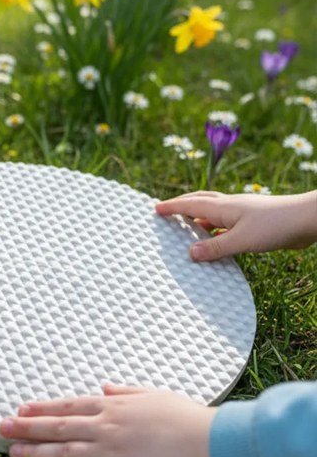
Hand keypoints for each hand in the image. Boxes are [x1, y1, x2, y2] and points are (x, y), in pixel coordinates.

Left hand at [0, 385, 218, 456]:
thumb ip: (127, 393)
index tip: (22, 407)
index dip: (43, 408)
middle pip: (58, 428)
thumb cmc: (190, 419)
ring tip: (11, 452)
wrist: (212, 446)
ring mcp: (109, 455)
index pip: (69, 406)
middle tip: (2, 426)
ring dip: (34, 453)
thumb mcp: (156, 395)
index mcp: (115, 407)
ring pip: (62, 453)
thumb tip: (104, 388)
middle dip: (27, 427)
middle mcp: (106, 428)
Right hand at [156, 189, 316, 260]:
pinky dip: (214, 227)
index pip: (190, 205)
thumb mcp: (241, 240)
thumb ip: (215, 247)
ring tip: (186, 225)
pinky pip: (225, 222)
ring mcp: (242, 213)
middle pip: (200, 202)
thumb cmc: (274, 225)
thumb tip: (189, 254)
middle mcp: (230, 206)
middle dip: (182, 205)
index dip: (172, 207)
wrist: (305, 219)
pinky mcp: (253, 222)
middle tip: (167, 210)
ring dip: (198, 216)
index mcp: (223, 207)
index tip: (155, 208)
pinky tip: (216, 237)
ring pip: (213, 212)